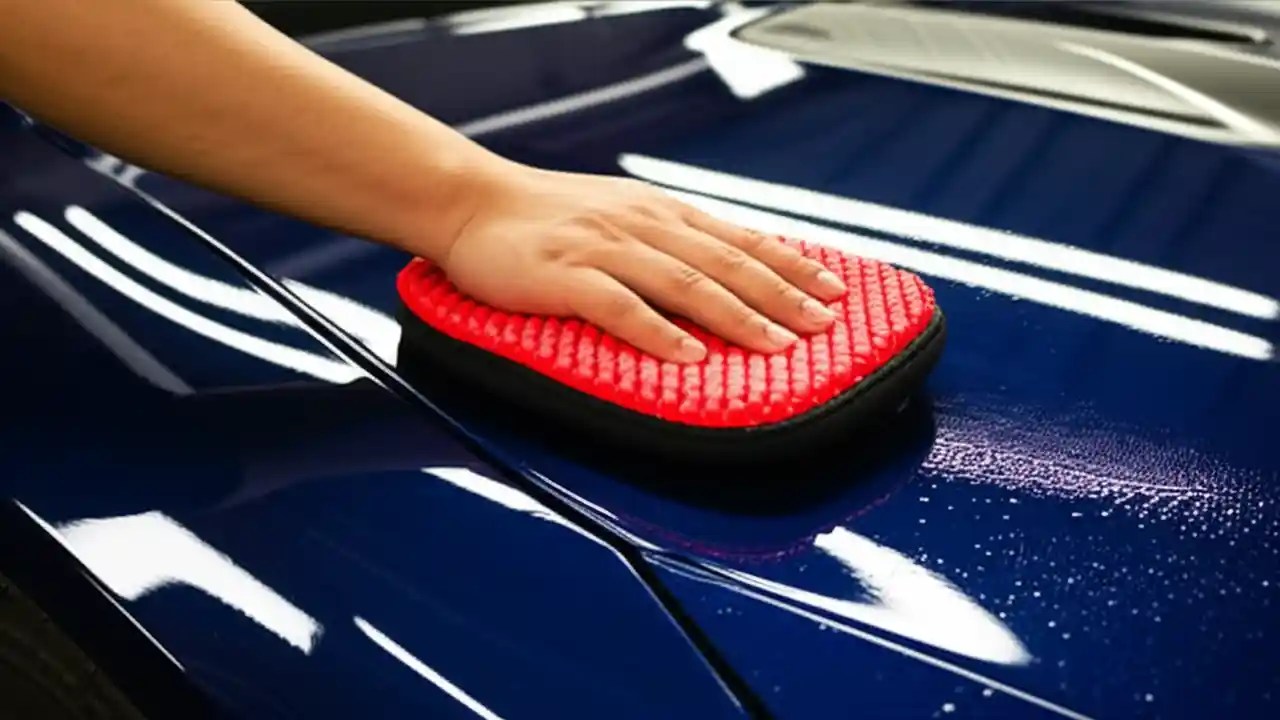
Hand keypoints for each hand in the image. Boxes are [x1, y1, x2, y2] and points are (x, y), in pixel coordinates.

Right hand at [431, 162, 846, 362]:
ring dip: (737, 316)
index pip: (741, 238)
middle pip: (726, 262)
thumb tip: (724, 265)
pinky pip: (620, 307)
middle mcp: (643, 225)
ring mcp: (605, 249)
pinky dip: (658, 333)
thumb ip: (668, 239)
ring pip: (686, 283)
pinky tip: (689, 357)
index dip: (792, 264)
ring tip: (776, 345)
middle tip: (825, 324)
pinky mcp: (566, 276)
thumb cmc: (546, 216)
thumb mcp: (620, 212)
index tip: (835, 287)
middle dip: (782, 294)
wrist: (473, 201)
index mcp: (659, 212)